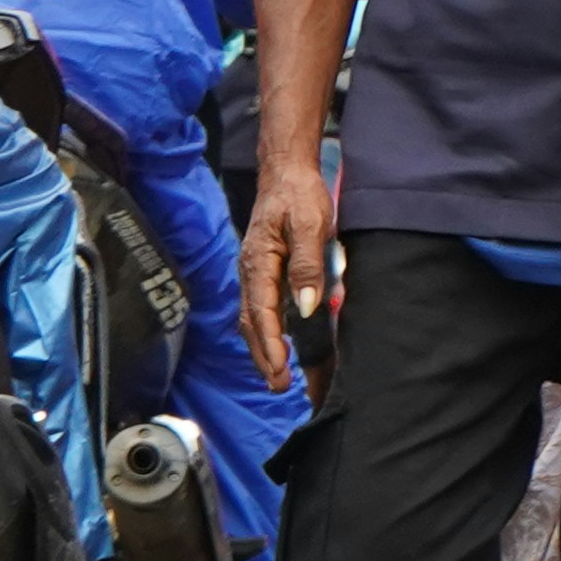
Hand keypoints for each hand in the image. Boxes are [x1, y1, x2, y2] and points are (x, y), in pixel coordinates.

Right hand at [240, 154, 337, 394]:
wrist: (286, 173)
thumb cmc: (299, 196)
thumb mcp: (311, 225)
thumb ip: (308, 265)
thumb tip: (306, 307)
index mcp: (258, 261)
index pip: (261, 311)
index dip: (270, 344)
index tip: (280, 369)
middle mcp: (250, 271)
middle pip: (251, 322)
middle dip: (263, 356)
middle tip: (279, 386)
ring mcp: (254, 273)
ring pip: (253, 319)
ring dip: (263, 349)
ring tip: (278, 376)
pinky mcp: (263, 272)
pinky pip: (260, 309)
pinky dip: (266, 333)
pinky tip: (279, 348)